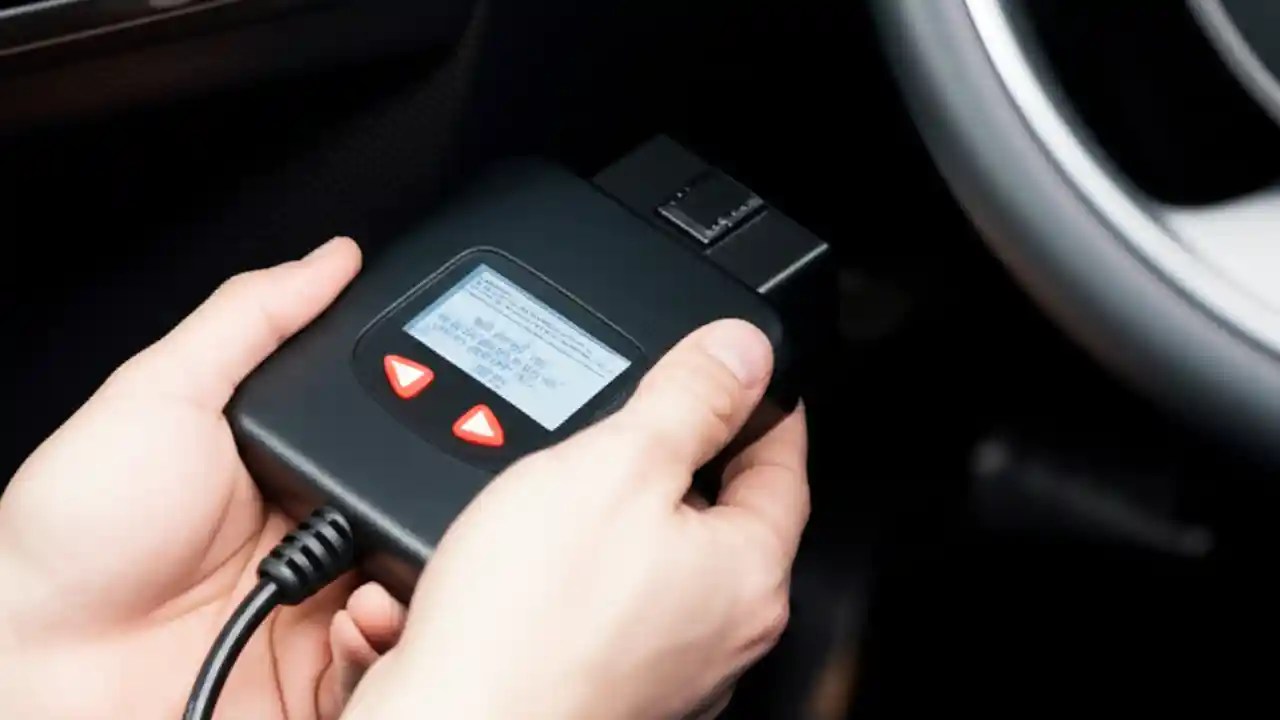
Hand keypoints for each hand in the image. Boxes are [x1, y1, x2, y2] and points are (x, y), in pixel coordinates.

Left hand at [0, 238, 406, 718]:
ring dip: (419, 578)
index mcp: (291, 459)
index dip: (435, 421)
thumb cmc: (80, 527)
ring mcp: (321, 606)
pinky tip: (356, 618)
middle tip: (422, 500)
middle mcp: (316, 530)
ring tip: (379, 569)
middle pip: (419, 508)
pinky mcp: (320, 676)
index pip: (394, 428)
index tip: (466, 412)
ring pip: (416, 586)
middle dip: (444, 505)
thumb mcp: (162, 392)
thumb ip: (249, 318)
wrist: (42, 656)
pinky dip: (389, 643)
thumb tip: (328, 259)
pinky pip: (388, 660)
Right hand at [345, 319, 809, 719]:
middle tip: (655, 411)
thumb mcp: (619, 464)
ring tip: (574, 475)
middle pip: (720, 519)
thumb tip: (744, 351)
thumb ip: (689, 399)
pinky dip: (572, 570)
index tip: (752, 380)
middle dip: (683, 460)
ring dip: (615, 515)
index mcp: (745, 575)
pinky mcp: (599, 684)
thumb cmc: (531, 622)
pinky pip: (598, 605)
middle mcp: (716, 634)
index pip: (783, 469)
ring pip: (652, 564)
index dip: (766, 411)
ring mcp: (660, 669)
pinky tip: (526, 553)